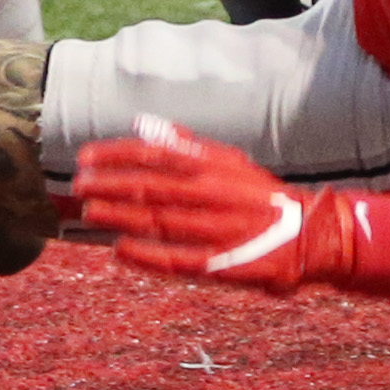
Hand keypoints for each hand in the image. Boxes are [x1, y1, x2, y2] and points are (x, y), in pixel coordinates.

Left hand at [75, 115, 358, 289]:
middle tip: (78, 184)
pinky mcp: (223, 265)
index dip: (117, 155)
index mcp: (214, 166)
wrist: (310, 235)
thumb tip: (142, 124)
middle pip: (153, 187)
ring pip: (160, 221)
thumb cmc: (258, 195)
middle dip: (111, 184)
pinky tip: (120, 251)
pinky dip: (148, 257)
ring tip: (90, 210)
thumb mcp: (228, 160)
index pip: (157, 155)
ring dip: (121, 215)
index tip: (85, 158)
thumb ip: (184, 143)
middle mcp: (215, 194)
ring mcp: (218, 230)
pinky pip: (179, 261)